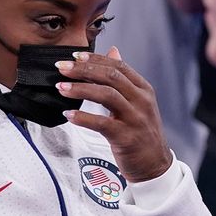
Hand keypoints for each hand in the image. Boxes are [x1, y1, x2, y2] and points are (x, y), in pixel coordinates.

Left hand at [55, 47, 172, 181]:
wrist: (154, 165)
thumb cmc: (141, 132)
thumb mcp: (137, 101)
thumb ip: (123, 78)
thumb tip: (113, 50)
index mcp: (143, 89)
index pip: (118, 66)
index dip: (95, 59)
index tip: (75, 55)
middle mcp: (141, 101)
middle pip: (111, 76)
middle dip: (84, 69)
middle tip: (62, 67)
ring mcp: (135, 119)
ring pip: (106, 95)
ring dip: (81, 89)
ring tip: (61, 88)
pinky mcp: (126, 138)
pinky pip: (102, 124)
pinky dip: (83, 117)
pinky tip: (68, 114)